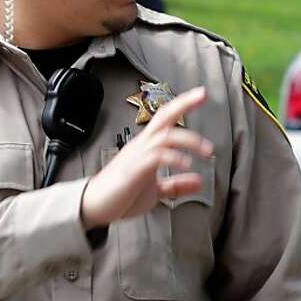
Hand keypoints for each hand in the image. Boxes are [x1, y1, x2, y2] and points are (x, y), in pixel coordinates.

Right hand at [77, 87, 212, 229]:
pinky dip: (174, 158)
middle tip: (203, 95)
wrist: (93, 206)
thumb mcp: (155, 191)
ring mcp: (137, 156)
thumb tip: (199, 181)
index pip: (166, 119)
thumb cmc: (120, 196)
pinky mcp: (134, 170)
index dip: (182, 104)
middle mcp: (142, 146)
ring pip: (165, 136)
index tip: (200, 94)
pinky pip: (156, 157)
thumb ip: (176, 184)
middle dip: (183, 103)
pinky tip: (187, 164)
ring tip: (207, 150)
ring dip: (189, 140)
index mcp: (146, 147)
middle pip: (163, 116)